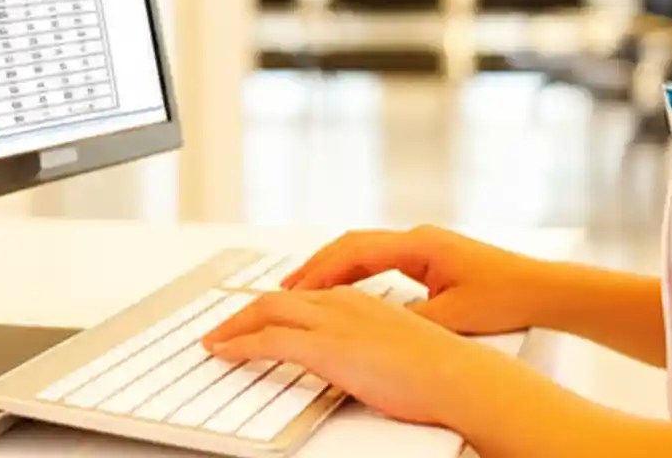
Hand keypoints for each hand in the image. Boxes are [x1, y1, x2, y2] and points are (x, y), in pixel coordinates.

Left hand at [201, 287, 514, 424]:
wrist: (456, 376)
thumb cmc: (439, 370)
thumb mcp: (397, 349)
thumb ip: (371, 348)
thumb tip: (361, 365)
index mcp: (360, 300)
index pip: (305, 296)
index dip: (275, 308)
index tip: (258, 319)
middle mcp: (342, 302)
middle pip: (277, 298)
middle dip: (244, 312)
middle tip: (224, 328)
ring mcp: (333, 322)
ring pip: (267, 311)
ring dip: (234, 325)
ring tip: (215, 339)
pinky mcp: (326, 347)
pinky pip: (268, 340)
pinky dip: (239, 344)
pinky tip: (224, 352)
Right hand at [281, 226, 550, 335]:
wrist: (543, 288)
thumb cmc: (507, 295)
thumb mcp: (450, 317)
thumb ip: (407, 321)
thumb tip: (370, 327)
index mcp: (420, 245)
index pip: (355, 251)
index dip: (320, 270)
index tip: (293, 288)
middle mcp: (419, 238)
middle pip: (354, 245)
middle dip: (317, 266)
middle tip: (285, 286)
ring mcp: (426, 246)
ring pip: (366, 250)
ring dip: (335, 268)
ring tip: (305, 287)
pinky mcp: (433, 257)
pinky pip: (382, 259)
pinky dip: (357, 273)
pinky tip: (345, 289)